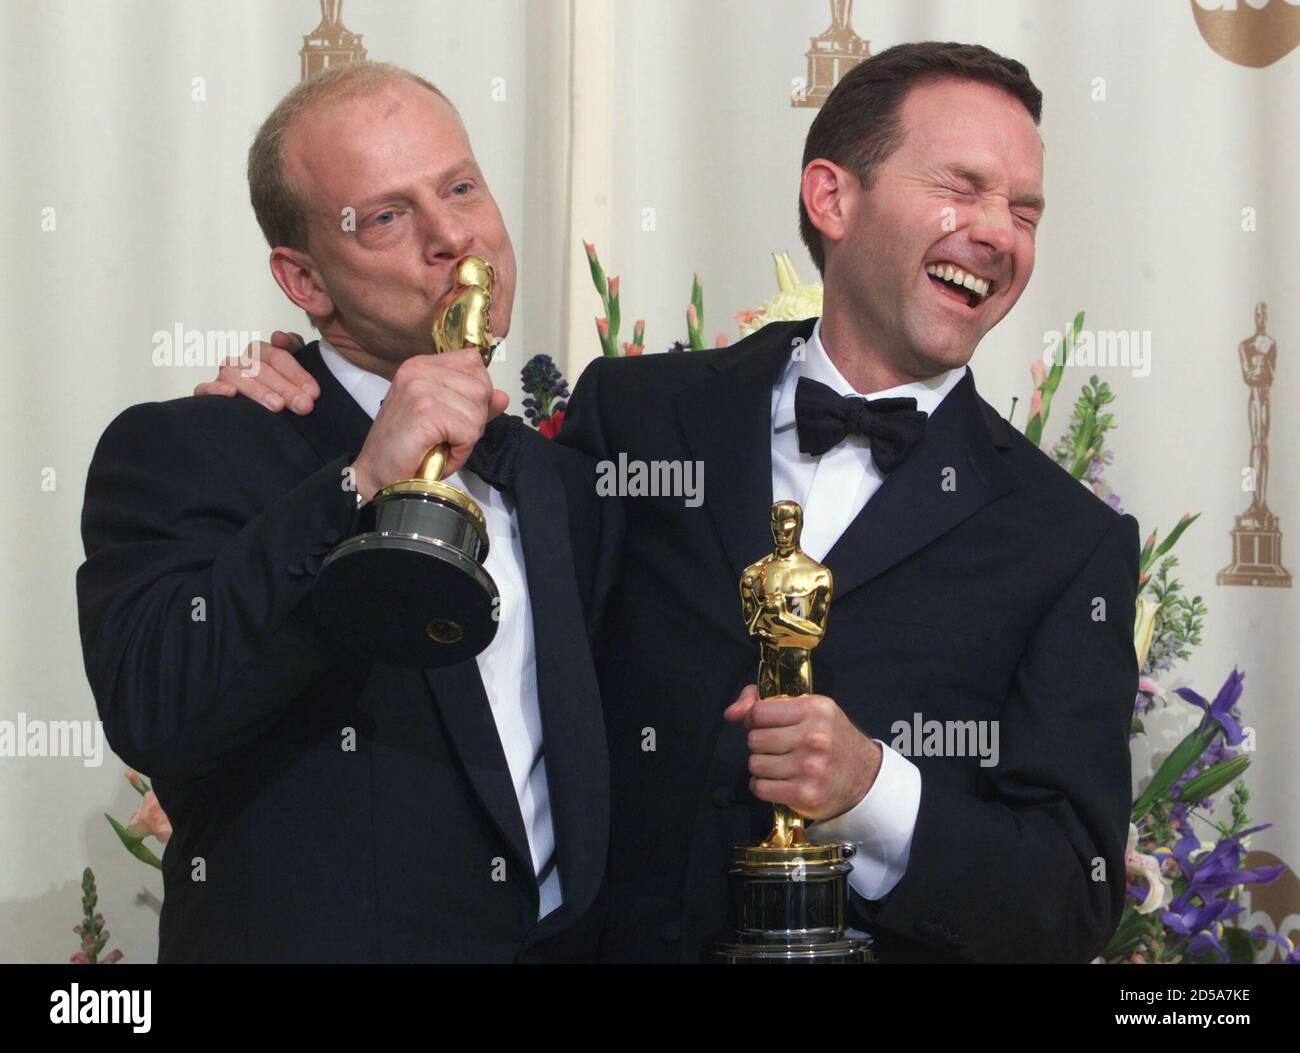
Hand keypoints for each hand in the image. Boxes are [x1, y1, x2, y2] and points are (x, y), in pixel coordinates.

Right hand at [194, 330, 318, 413]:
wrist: (270, 416)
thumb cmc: (285, 391)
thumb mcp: (296, 369)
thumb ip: (294, 347)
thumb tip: (279, 336)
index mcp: (261, 353)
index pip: (277, 356)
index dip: (297, 373)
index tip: (313, 392)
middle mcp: (241, 362)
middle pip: (259, 368)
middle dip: (285, 387)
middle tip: (304, 405)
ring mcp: (224, 377)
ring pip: (235, 376)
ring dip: (258, 390)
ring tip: (277, 407)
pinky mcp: (207, 394)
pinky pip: (203, 389)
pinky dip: (214, 390)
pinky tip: (231, 394)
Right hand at [350, 349, 509, 500]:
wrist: (377, 475)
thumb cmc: (407, 449)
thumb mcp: (444, 419)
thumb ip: (474, 405)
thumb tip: (502, 396)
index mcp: (422, 365)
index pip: (473, 362)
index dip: (476, 393)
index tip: (455, 415)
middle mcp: (420, 370)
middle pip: (481, 387)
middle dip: (474, 419)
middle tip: (447, 436)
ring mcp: (421, 388)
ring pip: (477, 410)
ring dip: (466, 437)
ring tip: (441, 445)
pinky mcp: (425, 410)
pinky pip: (468, 430)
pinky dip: (460, 451)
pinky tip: (440, 454)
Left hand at [723, 684, 881, 820]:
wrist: (865, 778)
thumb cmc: (832, 740)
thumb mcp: (809, 710)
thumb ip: (765, 703)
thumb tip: (730, 713)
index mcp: (815, 709)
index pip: (758, 712)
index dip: (754, 720)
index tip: (765, 726)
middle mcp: (814, 736)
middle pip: (754, 740)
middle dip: (760, 745)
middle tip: (778, 748)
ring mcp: (810, 767)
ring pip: (755, 764)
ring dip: (762, 767)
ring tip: (781, 766)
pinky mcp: (805, 794)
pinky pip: (760, 788)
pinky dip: (764, 786)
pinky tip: (781, 782)